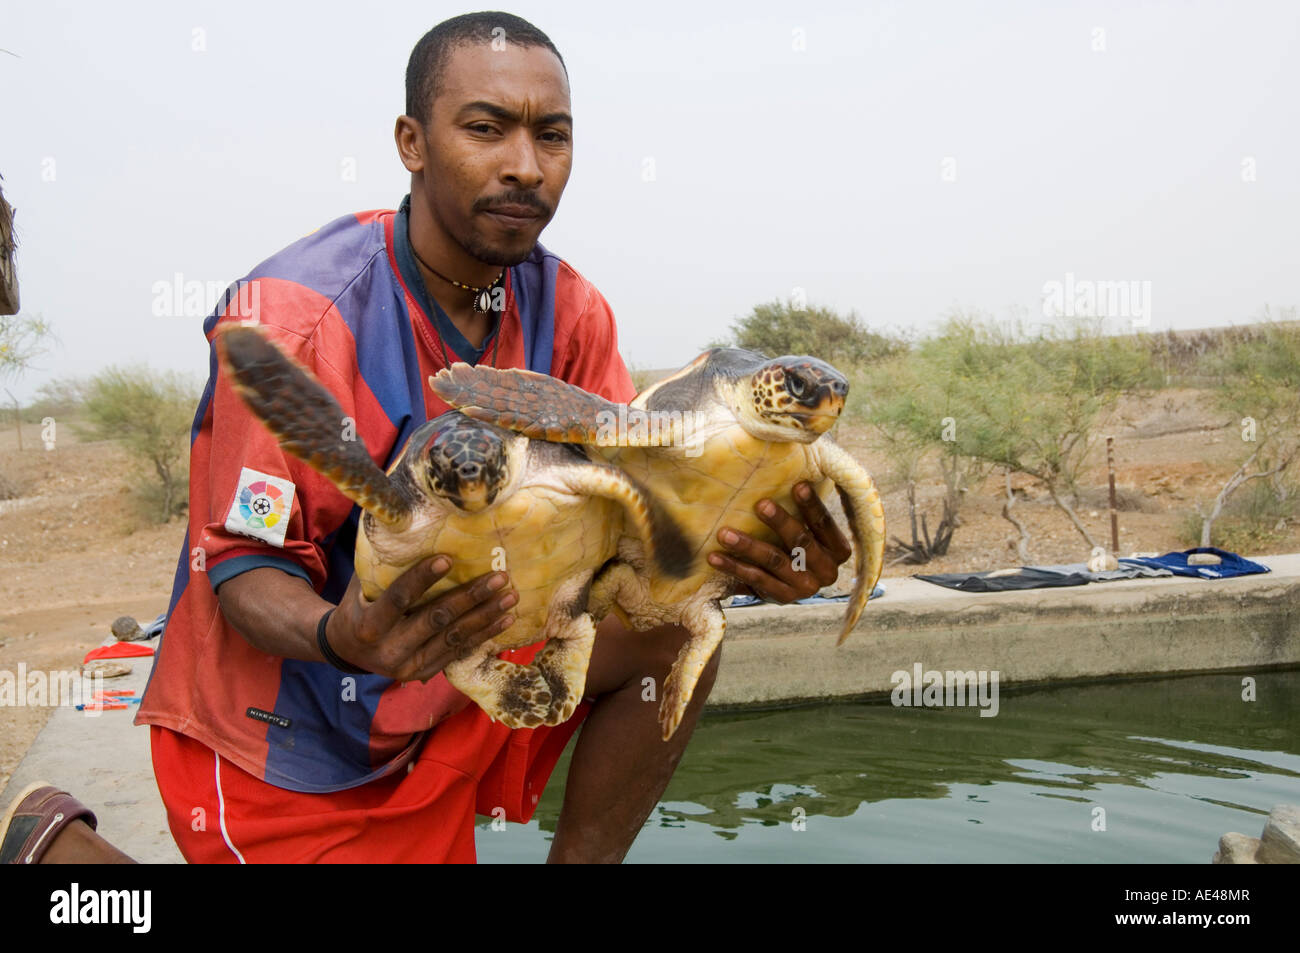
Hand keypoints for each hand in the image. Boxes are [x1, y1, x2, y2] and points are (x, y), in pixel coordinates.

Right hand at [325, 556, 517, 681]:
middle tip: (499, 578)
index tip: (448, 558)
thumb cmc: (358, 606)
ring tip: (510, 597)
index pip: (399, 599)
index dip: (422, 579)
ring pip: (454, 638)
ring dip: (485, 617)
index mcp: (369, 625)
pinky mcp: (424, 673)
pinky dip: (484, 635)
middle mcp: (390, 650)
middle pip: (436, 620)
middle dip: (470, 598)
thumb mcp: (360, 585)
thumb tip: (410, 526)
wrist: (347, 651)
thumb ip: (383, 566)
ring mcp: (409, 666)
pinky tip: (504, 619)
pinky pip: (459, 652)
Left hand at [706, 482, 851, 602]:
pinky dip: (734, 567)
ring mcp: (805, 587)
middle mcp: (827, 571)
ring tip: (724, 533)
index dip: (812, 505)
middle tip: (760, 504)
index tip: (797, 485)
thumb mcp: (812, 529)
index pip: (825, 524)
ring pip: (775, 561)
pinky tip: (714, 557)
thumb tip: (793, 470)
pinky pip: (756, 579)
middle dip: (780, 522)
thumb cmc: (801, 544)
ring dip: (748, 546)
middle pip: (801, 542)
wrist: (796, 584)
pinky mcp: (783, 597)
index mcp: (838, 549)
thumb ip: (804, 509)